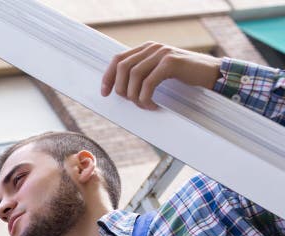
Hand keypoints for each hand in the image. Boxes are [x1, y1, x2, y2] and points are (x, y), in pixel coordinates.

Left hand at [102, 41, 221, 109]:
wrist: (212, 73)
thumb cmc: (185, 77)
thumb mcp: (160, 72)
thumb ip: (144, 74)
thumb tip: (121, 90)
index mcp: (146, 49)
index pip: (118, 59)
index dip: (108, 76)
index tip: (104, 93)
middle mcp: (152, 48)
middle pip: (123, 67)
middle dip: (121, 88)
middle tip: (129, 102)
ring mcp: (162, 53)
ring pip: (134, 76)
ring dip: (135, 96)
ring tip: (144, 105)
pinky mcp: (171, 63)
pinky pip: (149, 82)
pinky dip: (146, 97)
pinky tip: (153, 105)